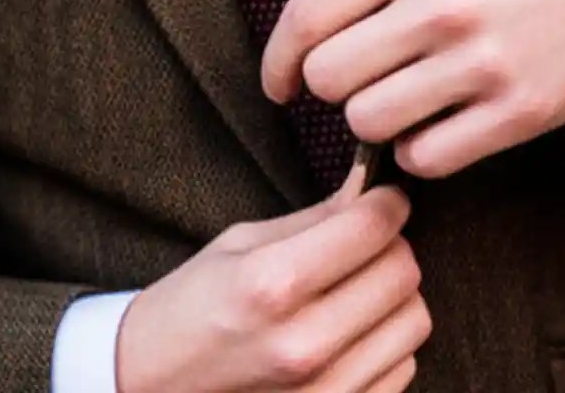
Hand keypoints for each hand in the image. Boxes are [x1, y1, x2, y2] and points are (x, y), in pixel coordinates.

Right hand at [116, 181, 428, 391]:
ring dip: (394, 298)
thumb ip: (314, 220)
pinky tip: (350, 336)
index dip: (387, 204)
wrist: (150, 386)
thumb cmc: (191, 309)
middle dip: (391, 247)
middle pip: (403, 273)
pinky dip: (387, 344)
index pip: (373, 229)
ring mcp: (325, 391)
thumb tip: (372, 193)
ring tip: (356, 293)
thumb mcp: (238, 247)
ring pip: (414, 321)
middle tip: (366, 244)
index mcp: (271, 285)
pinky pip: (403, 367)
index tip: (384, 200)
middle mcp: (303, 343)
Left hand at [262, 0, 564, 177]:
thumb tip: (296, 57)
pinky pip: (424, 158)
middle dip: (336, 93)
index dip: (277, 65)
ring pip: (369, 124)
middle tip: (369, 84)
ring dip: (378, 125)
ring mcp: (481, 60)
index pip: (304, 20)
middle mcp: (441, 3)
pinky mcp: (516, 110)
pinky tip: (444, 126)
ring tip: (409, 104)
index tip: (280, 87)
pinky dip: (422, 153)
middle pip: (328, 81)